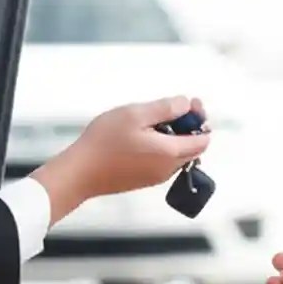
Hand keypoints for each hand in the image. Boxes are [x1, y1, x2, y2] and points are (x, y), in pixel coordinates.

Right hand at [30, 95, 210, 223]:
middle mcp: (167, 169)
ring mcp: (155, 177)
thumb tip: (186, 105)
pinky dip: (161, 147)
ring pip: (177, 155)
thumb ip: (165, 108)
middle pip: (193, 147)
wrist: (79, 173)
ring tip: (152, 120)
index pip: (203, 139)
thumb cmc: (104, 142)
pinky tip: (141, 136)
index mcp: (170, 153)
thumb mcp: (135, 114)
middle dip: (189, 126)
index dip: (199, 118)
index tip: (187, 103)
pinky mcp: (143, 180)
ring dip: (174, 136)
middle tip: (172, 108)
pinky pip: (163, 162)